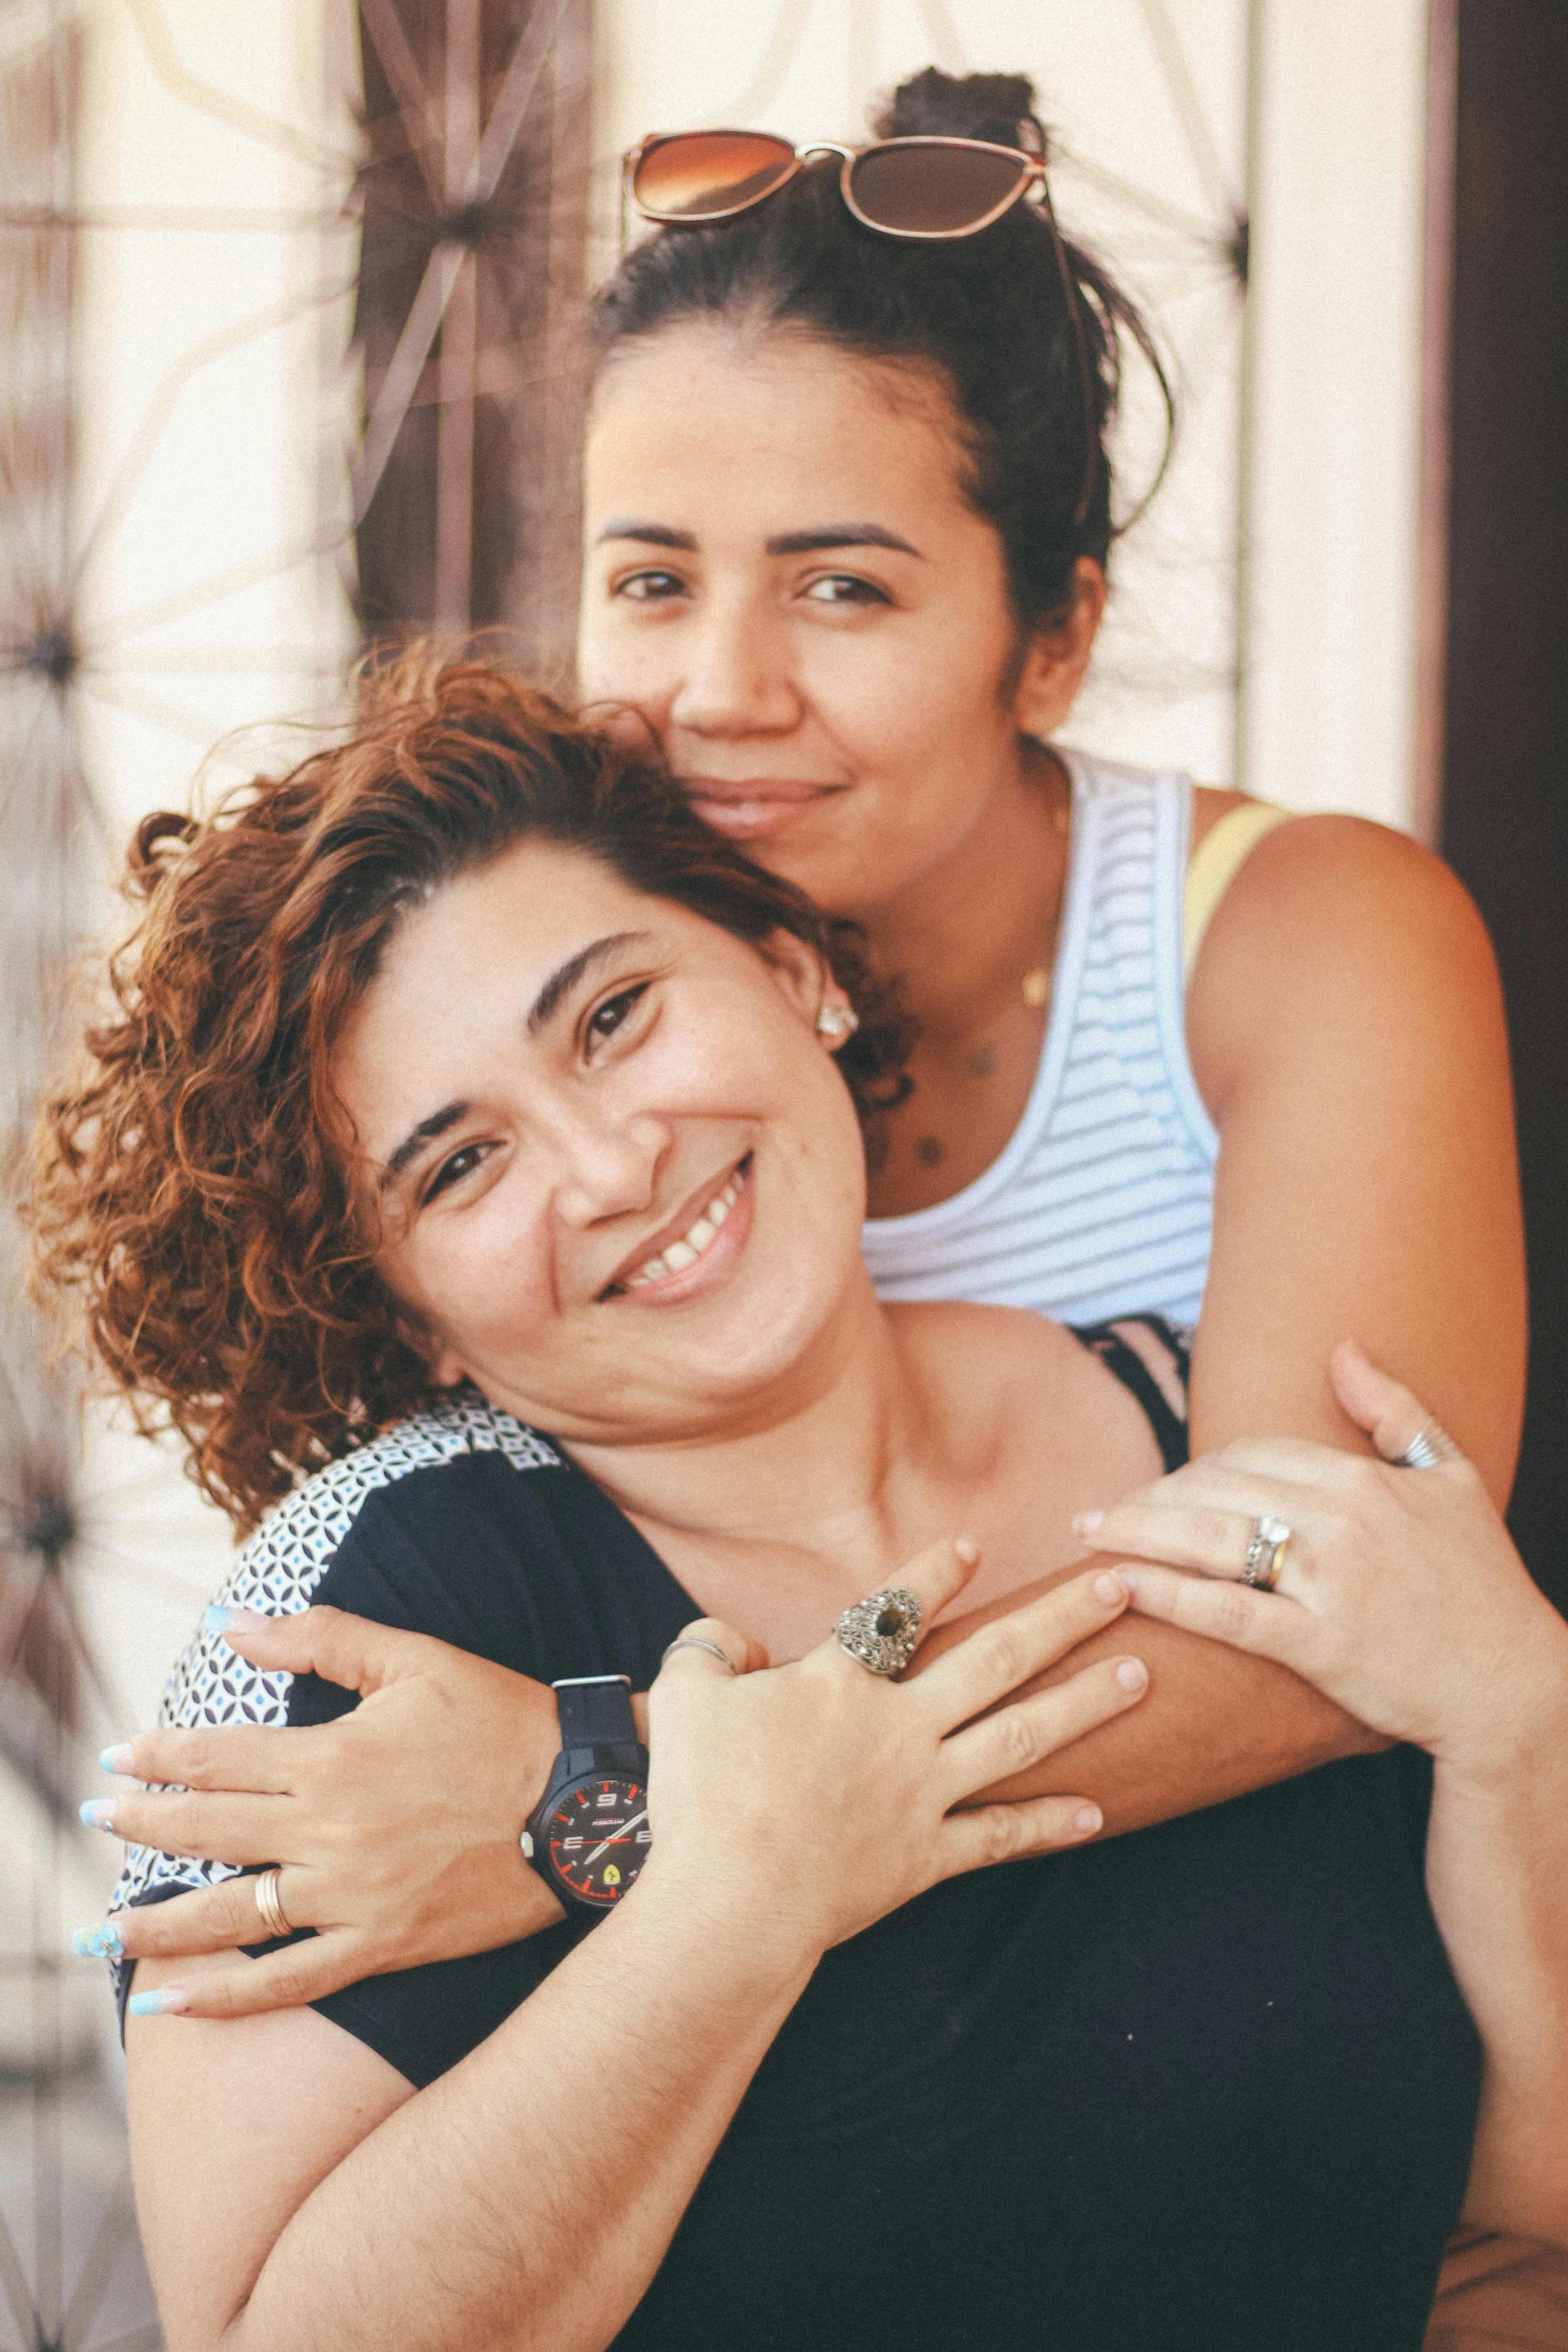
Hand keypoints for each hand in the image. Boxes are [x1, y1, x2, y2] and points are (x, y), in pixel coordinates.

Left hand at [81, 1610, 575, 2015]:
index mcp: (334, 1756)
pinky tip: (171, 2005)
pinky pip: (290, 1982)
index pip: (217, 1757)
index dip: (157, 1755)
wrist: (584, 1804)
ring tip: (101, 1928)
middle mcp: (330, 1830)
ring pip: (232, 1914)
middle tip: (93, 1819)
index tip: (117, 1756)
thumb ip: (324, 1636)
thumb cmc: (504, 1722)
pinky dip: (225, 2000)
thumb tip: (237, 1625)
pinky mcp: (383, 1945)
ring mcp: (353, 1896)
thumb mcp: (418, 1660)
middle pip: (206, 1831)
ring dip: (155, 1922)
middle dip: (138, 1825)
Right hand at [640, 1539, 1150, 1966]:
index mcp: (839, 1684)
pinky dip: (1049, 1825)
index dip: (934, 1574)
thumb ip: (710, 1649)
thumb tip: (735, 1644)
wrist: (730, 1903)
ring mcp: (919, 1793)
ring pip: (1022, 1735)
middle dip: (1064, 1616)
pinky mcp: (924, 1857)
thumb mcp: (683, 1695)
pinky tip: (1099, 1814)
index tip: (973, 1546)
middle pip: (997, 1658)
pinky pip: (1000, 1837)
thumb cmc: (703, 1798)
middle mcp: (897, 1729)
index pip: (896, 1611)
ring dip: (1087, 1702)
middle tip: (1122, 1584)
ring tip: (1141, 1673)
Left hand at [1075, 1342, 1567, 1783]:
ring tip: (1085, 1533)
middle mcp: (1341, 1520)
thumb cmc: (1481, 1584)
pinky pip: (1225, 1611)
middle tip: (1102, 1512)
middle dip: (1148, 1497)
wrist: (1513, 1685)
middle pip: (1213, 1489)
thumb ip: (1395, 1411)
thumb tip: (1343, 1349)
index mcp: (1361, 1478)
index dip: (1192, 1470)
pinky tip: (1118, 1582)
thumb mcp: (1452, 1479)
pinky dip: (1165, 1594)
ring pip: (1207, 1540)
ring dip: (1133, 1532)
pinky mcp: (1321, 1646)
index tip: (1159, 1488)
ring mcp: (1330, 1583)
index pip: (1245, 1453)